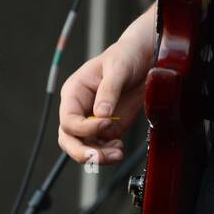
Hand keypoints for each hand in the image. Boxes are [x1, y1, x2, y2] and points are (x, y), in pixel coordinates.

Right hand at [58, 19, 153, 166]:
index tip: (106, 123)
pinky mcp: (108, 128)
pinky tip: (120, 149)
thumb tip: (101, 114)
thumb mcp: (118, 67)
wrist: (145, 59)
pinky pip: (101, 148)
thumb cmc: (126, 56)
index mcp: (74, 92)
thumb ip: (109, 90)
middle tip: (98, 157)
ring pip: (85, 148)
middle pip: (68, 139)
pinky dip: (108, 153)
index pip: (68, 119)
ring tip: (118, 153)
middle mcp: (79, 109)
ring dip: (99, 156)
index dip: (84, 127)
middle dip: (82, 152)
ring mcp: (92, 121)